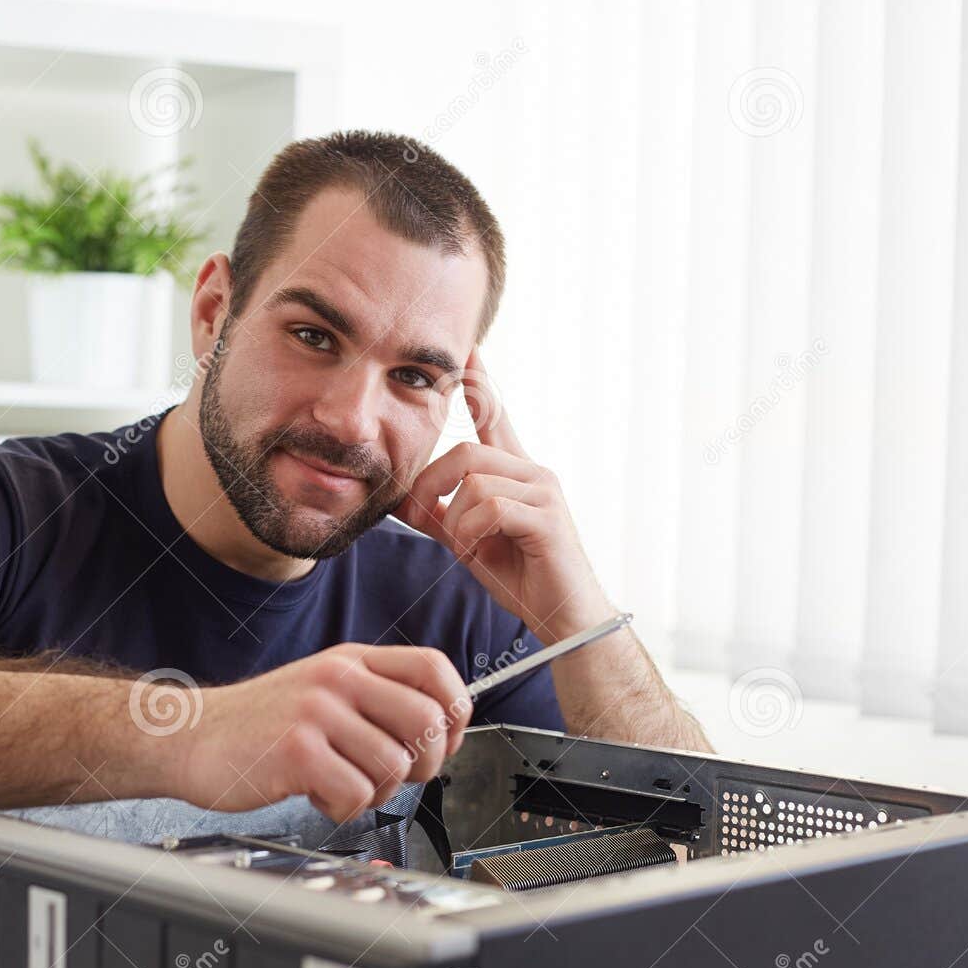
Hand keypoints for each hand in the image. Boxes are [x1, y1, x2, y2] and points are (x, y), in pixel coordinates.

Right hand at [173, 644, 470, 823]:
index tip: (444, 738)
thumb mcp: (322, 690)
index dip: (456, 708)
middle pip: (428, 719)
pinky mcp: (296, 750)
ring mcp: (316, 712)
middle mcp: (338, 678)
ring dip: (375, 792)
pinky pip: (356, 793)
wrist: (189, 736)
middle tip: (394, 775)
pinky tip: (316, 793)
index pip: (434, 667)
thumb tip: (443, 728)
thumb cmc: (259, 724)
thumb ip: (376, 698)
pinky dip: (342, 807)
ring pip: (394, 765)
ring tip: (341, 783)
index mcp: (351, 660)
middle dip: (425, 763)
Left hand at [394, 348, 612, 643]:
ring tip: (466, 548)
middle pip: (465, 451)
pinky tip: (480, 551)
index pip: (495, 416)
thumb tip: (403, 499)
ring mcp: (544, 490)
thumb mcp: (469, 542)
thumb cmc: (523, 579)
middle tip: (426, 520)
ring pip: (474, 480)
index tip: (467, 349)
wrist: (565, 618)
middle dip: (433, 485)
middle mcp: (534, 471)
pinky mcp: (548, 515)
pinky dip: (471, 532)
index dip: (480, 382)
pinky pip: (490, 507)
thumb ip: (440, 516)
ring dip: (454, 520)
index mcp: (516, 473)